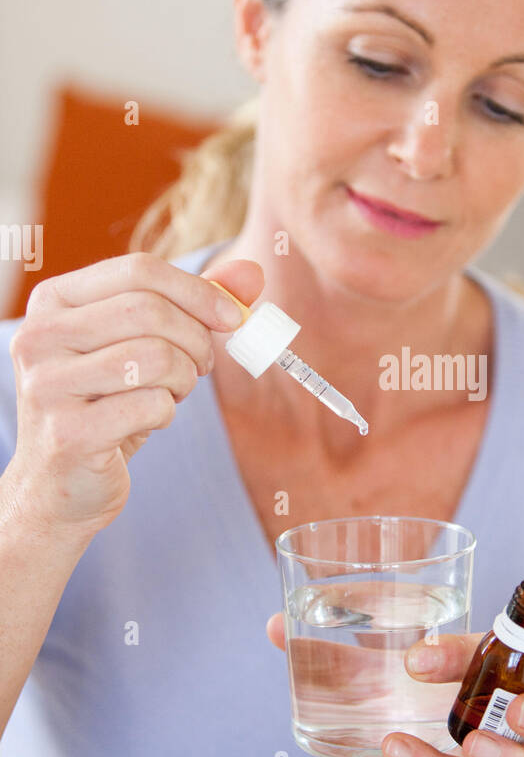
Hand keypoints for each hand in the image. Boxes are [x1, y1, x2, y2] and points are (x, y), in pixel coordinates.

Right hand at [6, 251, 261, 535]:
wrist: (59, 486)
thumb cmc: (106, 406)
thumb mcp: (142, 346)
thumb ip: (192, 305)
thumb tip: (251, 274)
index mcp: (52, 301)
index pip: (138, 271)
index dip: (198, 291)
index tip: (233, 317)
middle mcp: (39, 336)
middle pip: (149, 311)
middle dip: (195, 339)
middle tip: (201, 366)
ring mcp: (48, 385)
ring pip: (155, 356)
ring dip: (183, 379)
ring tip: (171, 393)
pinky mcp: (68, 433)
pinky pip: (151, 405)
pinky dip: (166, 413)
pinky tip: (147, 422)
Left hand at [265, 617, 523, 756]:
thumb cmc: (415, 724)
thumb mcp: (379, 690)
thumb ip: (336, 659)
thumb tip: (275, 626)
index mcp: (492, 678)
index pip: (498, 655)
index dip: (463, 652)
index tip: (415, 658)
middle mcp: (510, 722)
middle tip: (511, 704)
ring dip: (512, 756)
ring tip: (474, 744)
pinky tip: (401, 755)